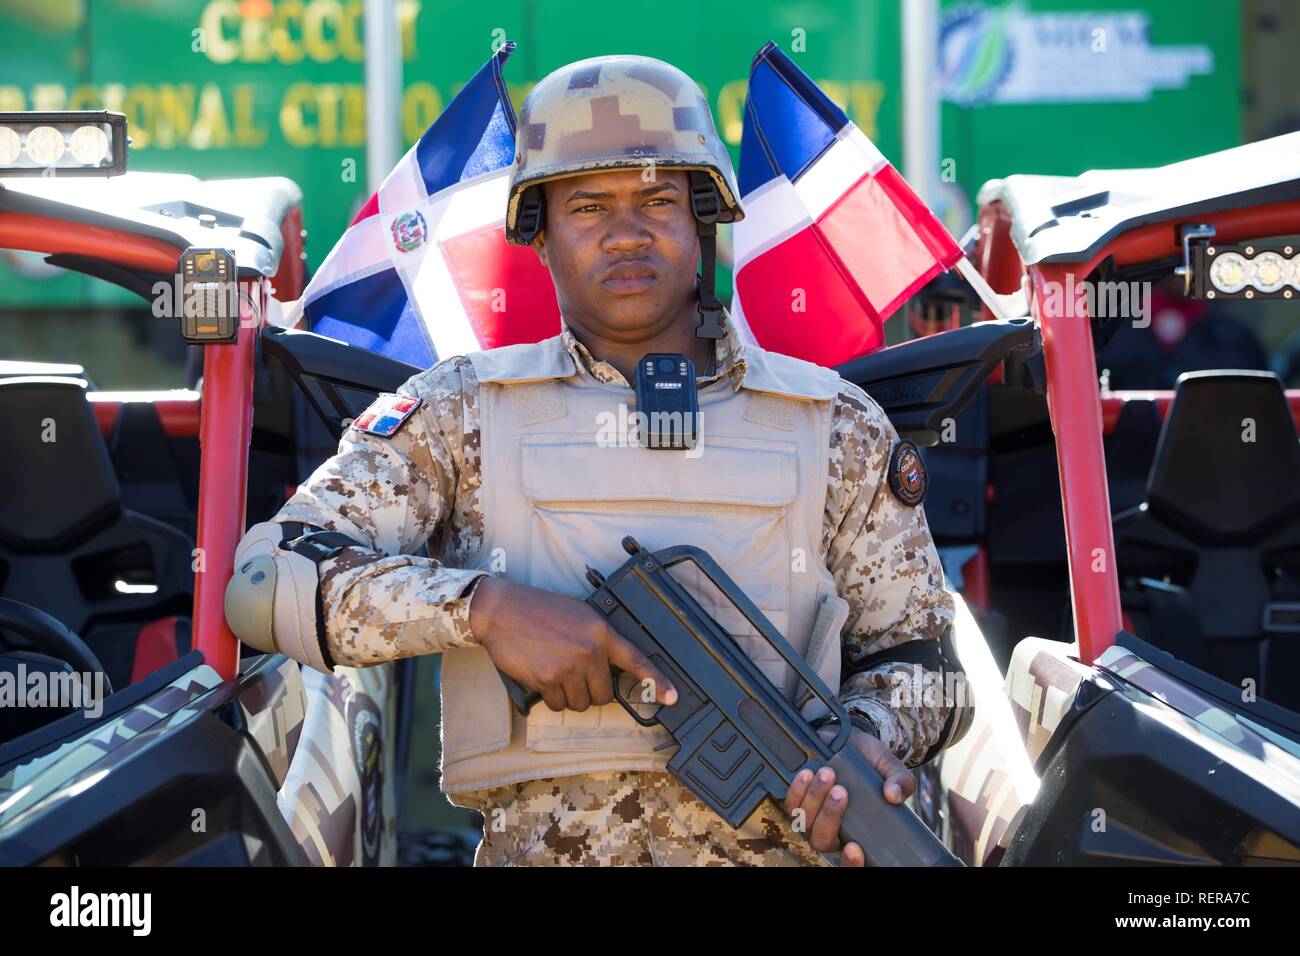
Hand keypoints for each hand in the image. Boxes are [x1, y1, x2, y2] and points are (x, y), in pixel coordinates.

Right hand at [468, 576, 677, 712]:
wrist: (503, 610)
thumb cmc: (539, 611)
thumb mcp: (578, 616)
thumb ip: (596, 640)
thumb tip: (606, 668)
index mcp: (601, 631)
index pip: (636, 660)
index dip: (657, 681)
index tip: (672, 697)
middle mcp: (589, 651)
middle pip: (604, 694)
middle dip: (590, 691)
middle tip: (572, 673)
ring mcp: (569, 667)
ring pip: (581, 703)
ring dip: (569, 696)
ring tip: (553, 671)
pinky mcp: (548, 680)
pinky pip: (559, 705)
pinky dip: (551, 698)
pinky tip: (541, 677)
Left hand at [782, 727, 915, 866]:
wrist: (850, 738)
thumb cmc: (870, 760)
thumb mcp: (890, 767)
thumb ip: (900, 780)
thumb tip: (895, 795)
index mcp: (857, 830)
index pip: (851, 861)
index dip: (851, 863)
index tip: (854, 848)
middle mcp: (833, 828)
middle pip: (822, 840)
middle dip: (830, 817)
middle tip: (841, 792)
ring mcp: (813, 815)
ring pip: (805, 822)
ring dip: (814, 799)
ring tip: (827, 774)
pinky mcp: (799, 799)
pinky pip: (791, 804)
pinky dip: (798, 790)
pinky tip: (808, 774)